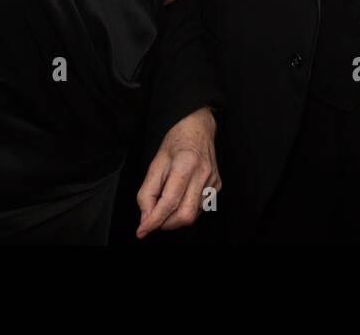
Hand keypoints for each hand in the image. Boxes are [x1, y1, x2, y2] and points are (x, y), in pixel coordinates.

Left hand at [136, 106, 220, 236]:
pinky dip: (186, 210)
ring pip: (193, 215)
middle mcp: (202, 174)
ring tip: (166, 205)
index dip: (153, 221)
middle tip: (153, 218)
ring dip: (175, 218)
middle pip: (185, 215)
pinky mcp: (217, 186)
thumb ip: (147, 192)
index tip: (142, 230)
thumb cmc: (176, 142)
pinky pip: (200, 208)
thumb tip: (145, 217)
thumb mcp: (155, 163)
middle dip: (166, 224)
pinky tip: (180, 198)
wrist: (198, 128)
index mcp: (185, 165)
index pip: (169, 203)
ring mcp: (212, 181)